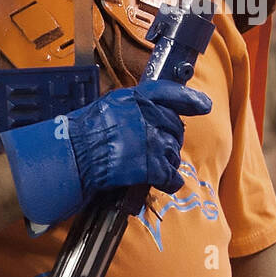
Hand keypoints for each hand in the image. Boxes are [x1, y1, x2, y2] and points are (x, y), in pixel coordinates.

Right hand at [0, 79, 211, 226]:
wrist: (71, 157)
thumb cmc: (78, 135)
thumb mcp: (104, 108)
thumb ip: (127, 110)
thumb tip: (140, 117)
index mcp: (133, 98)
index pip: (168, 92)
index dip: (189, 99)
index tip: (203, 105)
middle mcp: (146, 115)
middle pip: (174, 126)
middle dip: (171, 139)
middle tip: (160, 150)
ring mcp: (150, 140)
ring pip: (173, 152)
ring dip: (168, 161)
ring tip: (156, 169)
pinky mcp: (150, 166)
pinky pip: (170, 175)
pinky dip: (169, 182)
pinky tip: (164, 184)